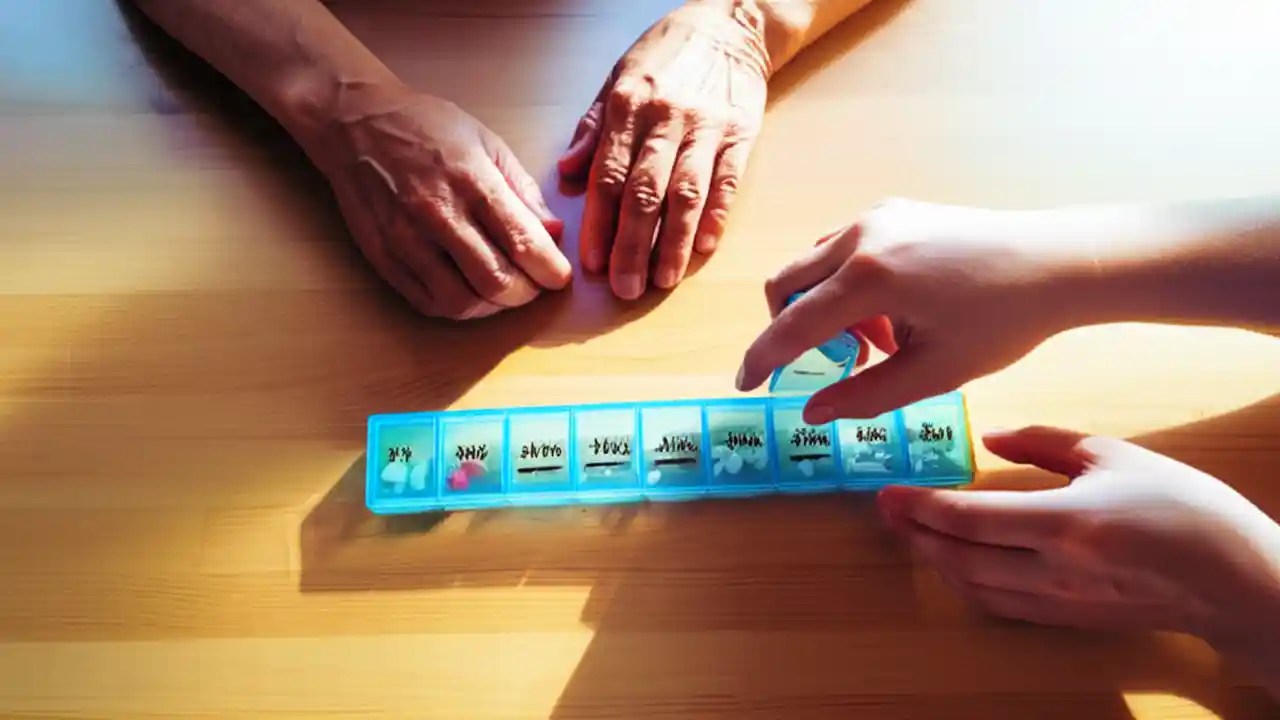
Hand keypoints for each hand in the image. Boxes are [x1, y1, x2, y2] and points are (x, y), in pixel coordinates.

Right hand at [314, 85, 570, 319]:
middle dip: (526, 294)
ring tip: (500, 290)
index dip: (550, 271)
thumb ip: (522, 191)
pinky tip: (468, 290)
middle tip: (533, 285)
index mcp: (472, 180)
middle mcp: (439, 214)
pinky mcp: (384, 257)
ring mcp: (406, 239)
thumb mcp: (487, 142)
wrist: (354, 123)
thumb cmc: (425, 127)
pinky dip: (457, 307)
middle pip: (496, 282)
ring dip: (491, 306)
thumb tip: (552, 233)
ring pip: (461, 302)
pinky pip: (427, 303)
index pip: (523, 243)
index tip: (559, 276)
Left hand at [558, 1, 769, 298]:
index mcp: (627, 105)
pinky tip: (705, 248)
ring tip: (662, 280)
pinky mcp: (741, 134)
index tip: (593, 264)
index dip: (599, 224)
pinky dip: (716, 218)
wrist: (730, 24)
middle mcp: (665, 118)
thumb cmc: (665, 54)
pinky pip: (727, 183)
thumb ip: (592, 129)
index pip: (608, 176)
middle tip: (624, 288)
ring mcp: (706, 127)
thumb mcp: (617, 78)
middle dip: (632, 246)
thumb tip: (566, 172)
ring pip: (686, 194)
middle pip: (644, 193)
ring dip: (674, 243)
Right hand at [736, 198, 1083, 421]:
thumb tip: (810, 412)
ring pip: (814, 266)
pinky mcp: (894, 210)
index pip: (793, 324)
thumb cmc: (1003, 322)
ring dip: (825, 308)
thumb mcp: (934, 373)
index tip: (746, 385)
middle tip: (833, 365)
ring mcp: (877, 215)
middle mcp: (861, 235)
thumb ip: (864, 396)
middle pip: (787, 284)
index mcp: (869, 277)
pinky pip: (843, 251)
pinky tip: (894, 313)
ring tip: (879, 342)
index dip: (764, 359)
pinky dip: (847, 286)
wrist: (1058, 262)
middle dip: (792, 329)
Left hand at [878, 425, 1279, 650]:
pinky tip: (953, 561)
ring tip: (911, 531)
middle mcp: (1054, 570)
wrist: (1234, 578)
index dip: (922, 508)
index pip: (971, 519)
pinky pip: (1000, 604)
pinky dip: (966, 583)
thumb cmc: (1182, 507)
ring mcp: (1060, 601)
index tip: (890, 493)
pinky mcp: (1068, 618)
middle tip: (886, 510)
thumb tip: (991, 437)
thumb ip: (1044, 443)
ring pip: (974, 588)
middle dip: (916, 534)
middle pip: (960, 558)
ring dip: (935, 561)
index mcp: (1064, 524)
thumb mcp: (1114, 455)